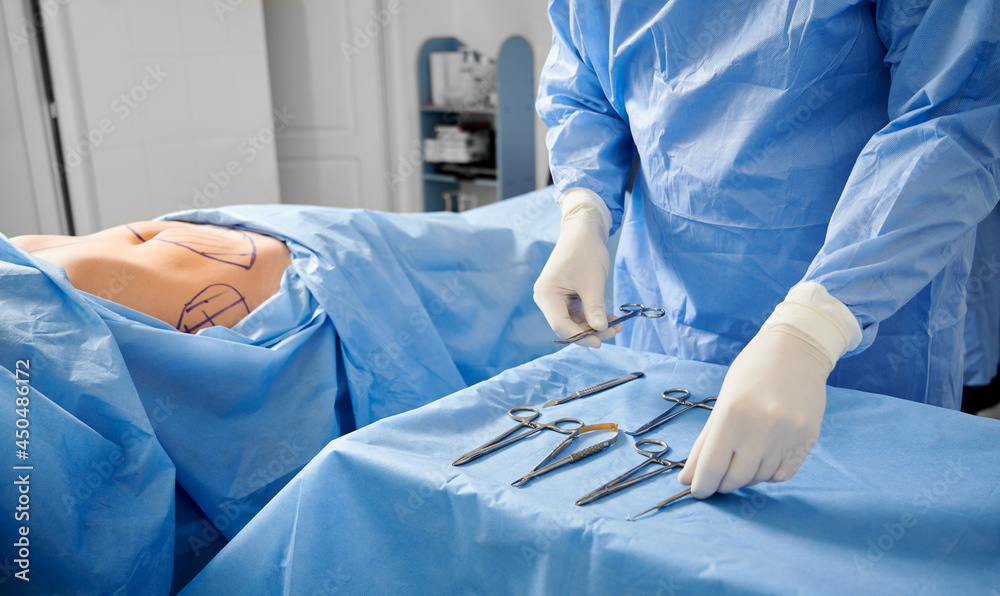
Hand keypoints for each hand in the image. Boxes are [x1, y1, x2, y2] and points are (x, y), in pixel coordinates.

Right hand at [533, 191, 619, 347]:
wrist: (583, 230)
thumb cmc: (585, 252)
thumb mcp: (592, 282)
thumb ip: (594, 308)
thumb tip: (600, 330)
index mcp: (546, 295)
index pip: (560, 326)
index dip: (580, 336)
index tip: (601, 341)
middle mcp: (546, 299)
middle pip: (567, 326)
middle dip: (591, 331)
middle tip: (615, 330)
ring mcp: (555, 298)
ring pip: (574, 322)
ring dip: (594, 325)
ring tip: (617, 324)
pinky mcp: (564, 297)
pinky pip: (577, 313)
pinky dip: (593, 316)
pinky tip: (609, 318)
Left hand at [677, 322, 832, 496]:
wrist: (797, 351)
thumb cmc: (752, 372)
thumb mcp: (722, 401)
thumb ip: (705, 441)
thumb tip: (688, 478)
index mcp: (732, 414)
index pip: (712, 466)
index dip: (701, 485)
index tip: (697, 490)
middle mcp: (761, 428)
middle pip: (736, 478)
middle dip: (722, 483)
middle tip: (718, 477)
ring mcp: (787, 435)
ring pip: (760, 478)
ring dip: (746, 477)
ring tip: (742, 458)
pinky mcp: (807, 440)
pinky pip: (783, 475)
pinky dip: (769, 473)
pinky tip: (763, 458)